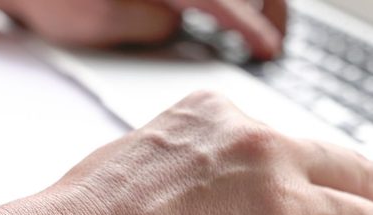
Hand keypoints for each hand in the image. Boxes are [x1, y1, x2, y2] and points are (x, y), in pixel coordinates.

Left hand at [11, 0, 285, 58]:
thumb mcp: (100, 23)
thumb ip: (152, 26)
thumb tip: (178, 24)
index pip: (224, 0)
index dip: (253, 28)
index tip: (269, 51)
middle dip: (267, 3)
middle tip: (273, 37)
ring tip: (256, 27)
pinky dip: (223, 2)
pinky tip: (223, 17)